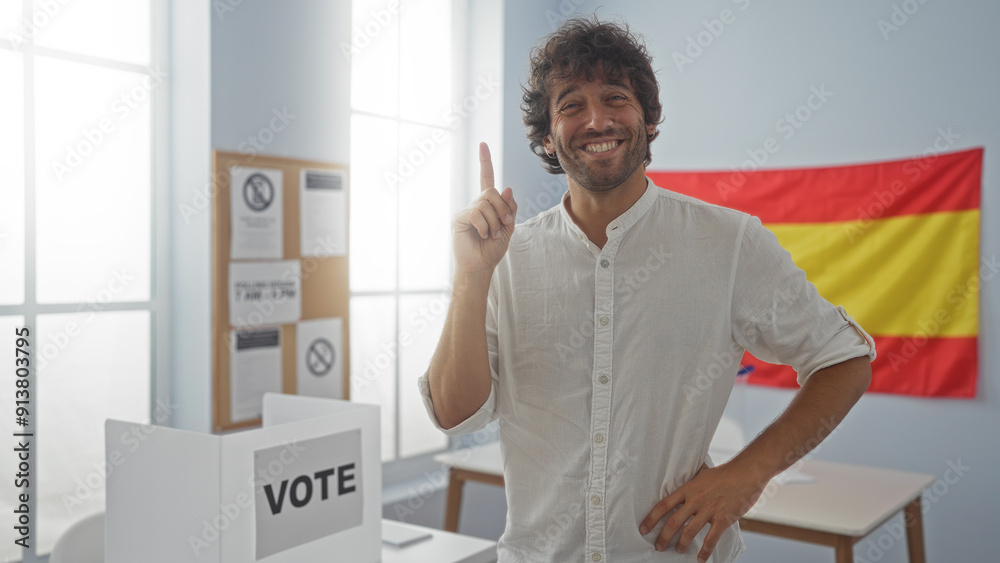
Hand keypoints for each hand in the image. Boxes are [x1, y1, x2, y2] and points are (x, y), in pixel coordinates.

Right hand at [452, 142, 516, 275]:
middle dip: (502, 209)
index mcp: (487, 204)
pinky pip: (476, 213)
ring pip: (486, 204)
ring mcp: (466, 211)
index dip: (485, 162)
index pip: (486, 178)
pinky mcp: (459, 219)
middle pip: (491, 192)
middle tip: (504, 225)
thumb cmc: (492, 248)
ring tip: (490, 235)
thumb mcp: (508, 227)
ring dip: (494, 222)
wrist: (480, 265)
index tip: (483, 144)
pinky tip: (481, 235)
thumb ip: (509, 207)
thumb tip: (507, 187)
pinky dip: (484, 227)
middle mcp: (475, 204)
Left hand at [639, 462, 764, 562]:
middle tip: (658, 546)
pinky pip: (711, 539)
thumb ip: (692, 479)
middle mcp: (695, 501)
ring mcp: (709, 510)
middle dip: (663, 537)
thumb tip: (685, 475)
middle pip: (673, 522)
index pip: (664, 505)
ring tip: (678, 550)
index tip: (643, 529)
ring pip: (689, 532)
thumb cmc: (724, 473)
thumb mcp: (702, 473)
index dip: (651, 518)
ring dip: (681, 544)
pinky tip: (700, 559)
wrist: (745, 473)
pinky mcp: (723, 519)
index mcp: (688, 489)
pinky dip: (705, 551)